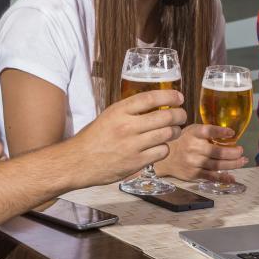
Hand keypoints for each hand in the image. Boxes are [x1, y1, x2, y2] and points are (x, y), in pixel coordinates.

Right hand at [67, 89, 186, 186]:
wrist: (77, 162)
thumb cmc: (93, 138)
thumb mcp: (108, 116)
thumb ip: (129, 111)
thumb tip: (154, 104)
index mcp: (119, 111)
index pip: (151, 98)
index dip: (170, 96)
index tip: (179, 97)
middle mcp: (127, 126)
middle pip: (165, 116)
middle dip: (179, 115)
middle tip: (181, 115)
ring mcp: (132, 145)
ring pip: (167, 134)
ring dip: (175, 132)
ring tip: (174, 131)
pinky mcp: (136, 162)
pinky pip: (162, 152)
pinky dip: (165, 148)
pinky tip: (160, 147)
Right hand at [155, 124, 247, 181]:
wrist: (165, 159)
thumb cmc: (182, 142)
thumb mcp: (191, 131)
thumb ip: (206, 132)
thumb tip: (228, 135)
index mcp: (193, 134)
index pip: (208, 131)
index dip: (221, 132)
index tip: (232, 133)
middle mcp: (194, 148)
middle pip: (217, 151)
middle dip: (232, 152)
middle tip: (241, 150)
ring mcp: (194, 162)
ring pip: (217, 165)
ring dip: (233, 164)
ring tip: (242, 161)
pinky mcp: (194, 174)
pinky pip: (211, 176)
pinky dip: (223, 177)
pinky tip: (232, 177)